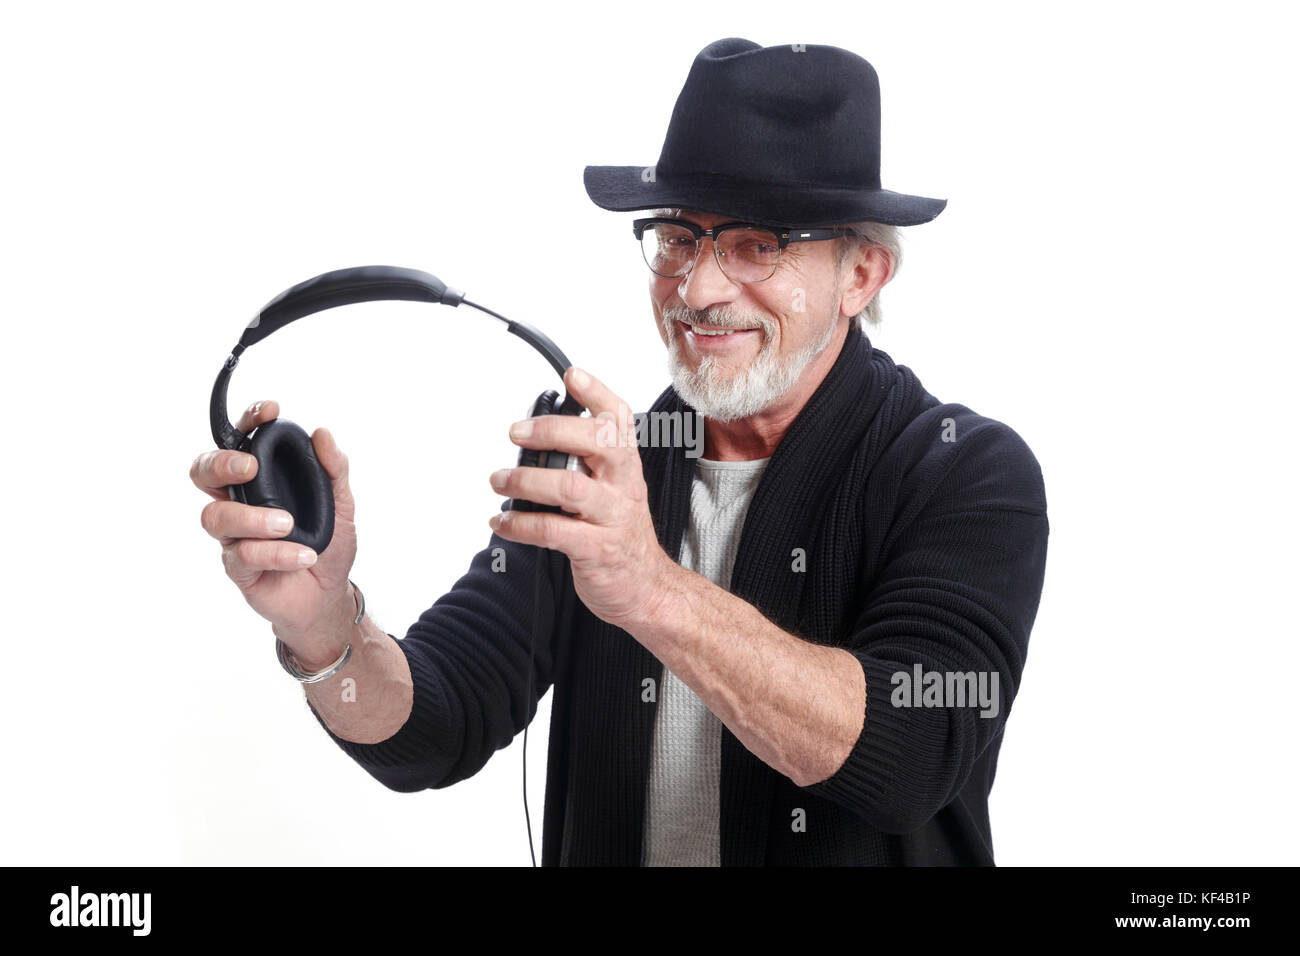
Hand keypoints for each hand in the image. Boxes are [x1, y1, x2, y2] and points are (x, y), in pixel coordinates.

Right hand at [190, 400, 359, 662]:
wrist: (328, 596)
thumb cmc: (328, 544)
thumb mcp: (341, 505)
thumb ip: (334, 470)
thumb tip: (323, 434)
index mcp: (261, 480)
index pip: (242, 442)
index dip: (248, 422)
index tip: (271, 411)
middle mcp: (240, 502)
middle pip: (204, 473)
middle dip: (221, 463)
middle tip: (250, 467)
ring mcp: (234, 535)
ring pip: (216, 516)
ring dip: (253, 517)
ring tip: (289, 524)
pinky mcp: (237, 568)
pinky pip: (243, 555)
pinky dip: (276, 553)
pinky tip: (304, 556)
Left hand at [487, 367, 674, 630]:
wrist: (646, 586)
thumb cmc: (618, 532)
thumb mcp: (613, 487)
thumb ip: (586, 460)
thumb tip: (537, 431)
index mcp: (624, 465)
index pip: (618, 419)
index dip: (596, 393)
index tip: (571, 375)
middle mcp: (623, 485)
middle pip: (596, 442)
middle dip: (551, 431)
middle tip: (516, 432)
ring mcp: (612, 517)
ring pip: (570, 486)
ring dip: (525, 480)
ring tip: (498, 481)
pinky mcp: (596, 549)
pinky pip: (553, 530)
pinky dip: (519, 525)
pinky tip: (501, 522)